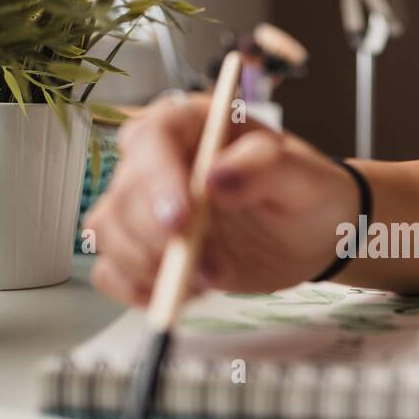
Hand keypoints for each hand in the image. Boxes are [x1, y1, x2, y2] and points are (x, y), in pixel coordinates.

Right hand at [82, 94, 358, 305]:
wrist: (311, 237)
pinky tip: (180, 293)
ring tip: (207, 279)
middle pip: (124, 192)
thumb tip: (214, 178)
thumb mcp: (302, 176)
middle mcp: (159, 160)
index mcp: (192, 124)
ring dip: (148, 266)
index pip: (153, 137)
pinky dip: (135, 289)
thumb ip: (265, 168)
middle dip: (158, 238)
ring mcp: (145, 205)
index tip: (181, 220)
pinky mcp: (143, 247)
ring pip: (108, 231)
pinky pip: (109, 269)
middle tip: (208, 266)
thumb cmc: (306, 194)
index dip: (157, 179)